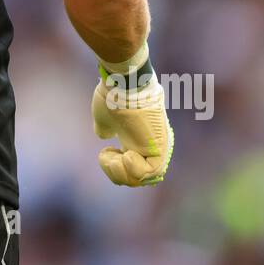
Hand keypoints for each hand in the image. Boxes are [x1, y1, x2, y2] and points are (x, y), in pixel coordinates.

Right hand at [91, 72, 173, 186]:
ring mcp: (156, 150)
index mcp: (137, 142)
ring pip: (141, 179)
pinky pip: (147, 173)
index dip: (115, 170)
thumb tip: (104, 135)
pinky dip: (131, 169)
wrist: (123, 85)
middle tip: (106, 156)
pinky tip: (124, 154)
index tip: (104, 153)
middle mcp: (149, 148)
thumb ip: (105, 128)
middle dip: (115, 173)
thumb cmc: (114, 96)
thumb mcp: (104, 117)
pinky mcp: (159, 149)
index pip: (130, 170)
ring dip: (120, 172)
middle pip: (135, 179)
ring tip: (113, 155)